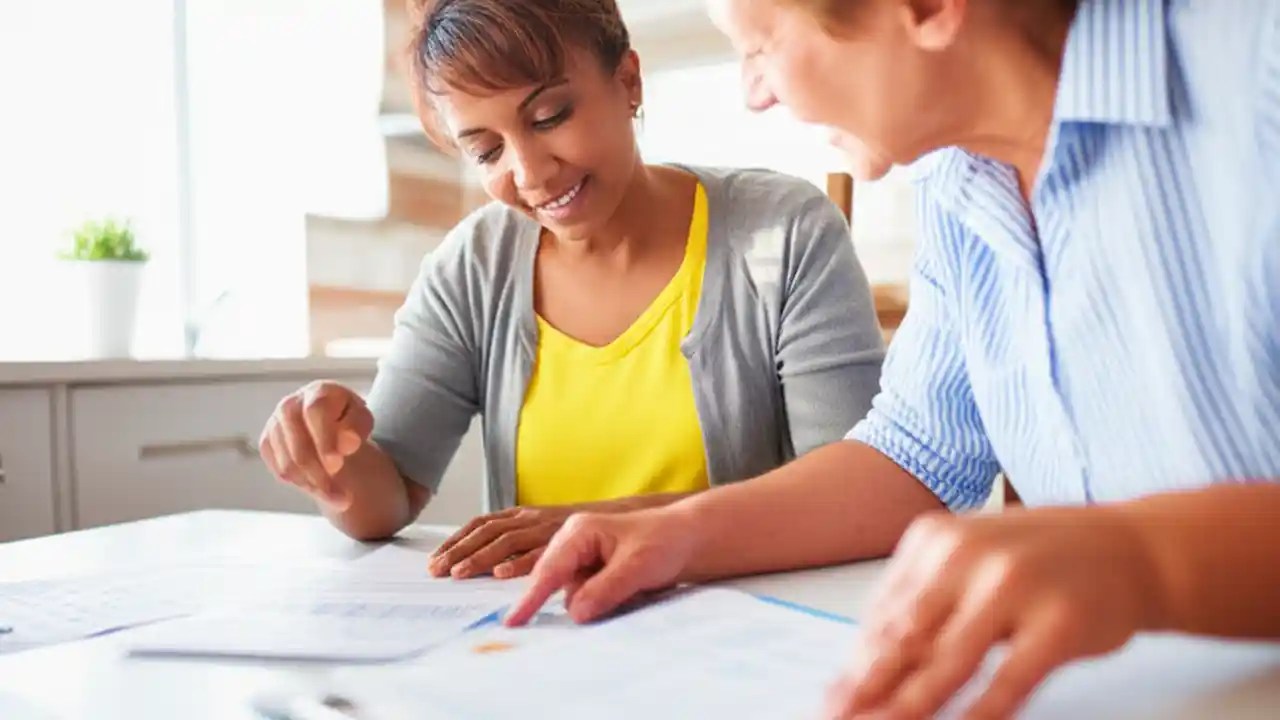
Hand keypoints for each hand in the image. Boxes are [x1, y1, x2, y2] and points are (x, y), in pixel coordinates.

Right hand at [259, 381, 373, 510]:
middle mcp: (290, 405)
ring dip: (315, 486)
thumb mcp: (361, 419)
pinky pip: (281, 471)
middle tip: (345, 496)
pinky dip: (303, 484)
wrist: (330, 421)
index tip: (337, 464)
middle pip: (299, 447)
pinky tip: (321, 485)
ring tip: (340, 496)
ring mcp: (274, 424)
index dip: (325, 440)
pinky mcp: (267, 443)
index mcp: (317, 392)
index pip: (315, 413)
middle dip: (321, 474)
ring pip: (289, 465)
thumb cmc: (348, 418)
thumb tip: (347, 444)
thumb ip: (358, 428)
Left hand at [429, 506, 576, 579]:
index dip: (456, 540)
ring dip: (480, 558)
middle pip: (486, 532)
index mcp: (520, 514)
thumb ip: (515, 540)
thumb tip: (480, 562)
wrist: (617, 518)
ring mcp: (545, 529)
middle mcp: (529, 518)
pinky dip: (519, 563)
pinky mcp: (563, 541)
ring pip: (506, 541)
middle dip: (459, 552)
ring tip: (460, 574)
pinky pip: (538, 553)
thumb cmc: (574, 532)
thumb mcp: (539, 529)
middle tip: (437, 571)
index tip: (436, 560)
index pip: (480, 524)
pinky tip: (502, 574)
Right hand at [504, 507, 699, 625]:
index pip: (549, 569)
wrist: (688, 539)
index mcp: (579, 532)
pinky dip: (606, 601)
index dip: (531, 598)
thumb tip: (575, 614)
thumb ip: (604, 590)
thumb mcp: (636, 567)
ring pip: (576, 596)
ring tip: (634, 587)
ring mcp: (582, 559)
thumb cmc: (664, 542)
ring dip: (600, 601)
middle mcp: (574, 543)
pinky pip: (588, 598)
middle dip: (585, 598)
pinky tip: (630, 590)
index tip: (513, 622)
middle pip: (560, 585)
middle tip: (623, 592)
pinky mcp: (592, 573)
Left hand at [826, 508, 1163, 718]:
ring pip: (946, 662)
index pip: (884, 613)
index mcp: (936, 538)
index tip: (833, 698)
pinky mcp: (1057, 623)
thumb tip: (866, 665)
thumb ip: (923, 602)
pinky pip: (1007, 681)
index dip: (856, 663)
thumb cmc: (1041, 559)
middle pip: (904, 637)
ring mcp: (1014, 587)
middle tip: (839, 718)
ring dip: (908, 706)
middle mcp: (968, 556)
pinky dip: (978, 714)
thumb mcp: (971, 559)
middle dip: (868, 688)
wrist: (1132, 548)